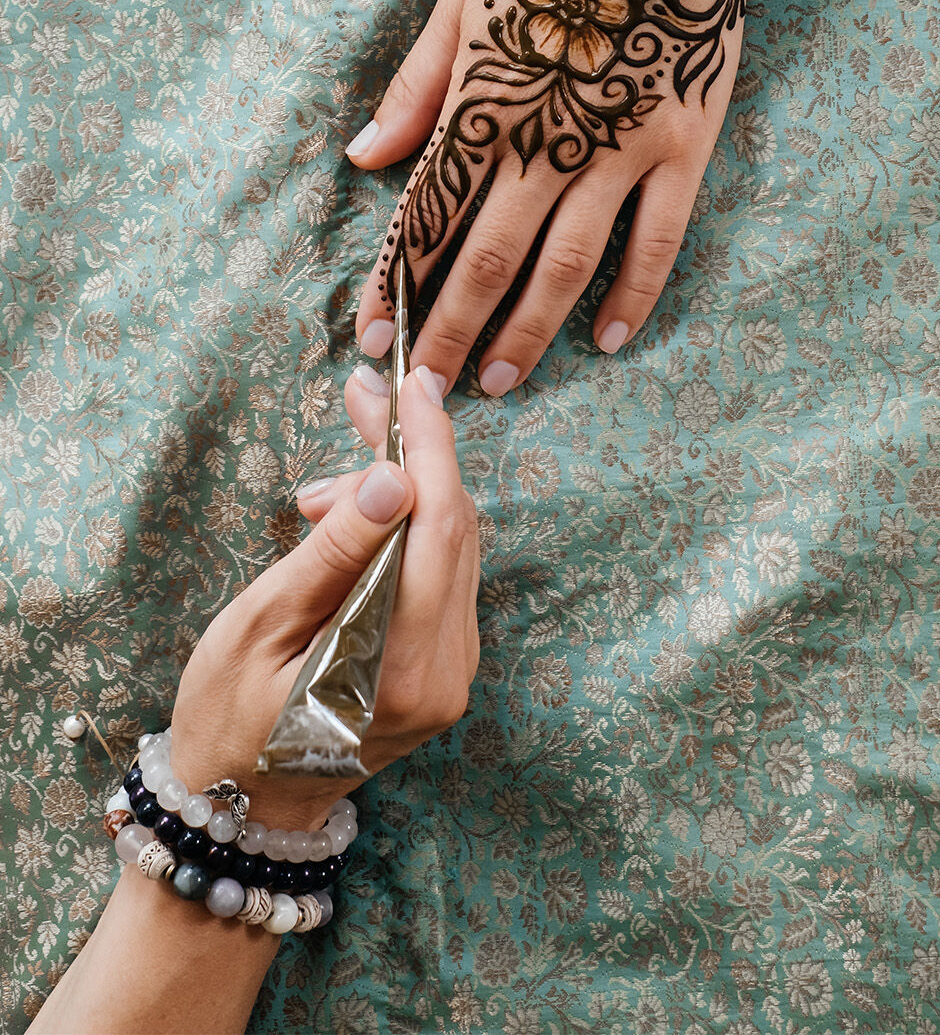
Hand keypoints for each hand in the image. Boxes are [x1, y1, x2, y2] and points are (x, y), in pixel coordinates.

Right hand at [169, 366, 478, 827]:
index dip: (430, 447)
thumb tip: (392, 478)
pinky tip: (348, 526)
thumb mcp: (260, 629)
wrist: (238, 810)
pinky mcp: (445, 665)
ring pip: (452, 543)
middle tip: (359, 401)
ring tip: (318, 498)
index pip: (440, 528)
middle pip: (455, 527)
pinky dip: (403, 530)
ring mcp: (454, 672)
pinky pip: (441, 572)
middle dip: (412, 453)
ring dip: (401, 491)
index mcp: (404, 669)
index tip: (409, 384)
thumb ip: (332, 554)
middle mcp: (448, 672)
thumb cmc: (229, 720)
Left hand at [348, 0, 745, 395]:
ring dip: (528, 330)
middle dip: (449, 330)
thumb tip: (362, 158)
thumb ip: (415, 88)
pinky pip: (656, 240)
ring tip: (499, 380)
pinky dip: (632, 296)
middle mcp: (547, 138)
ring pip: (566, 264)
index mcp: (485, 103)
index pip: (429, 213)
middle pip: (489, 257)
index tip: (370, 336)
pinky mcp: (683, 148)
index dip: (395, 282)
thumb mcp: (465, 1)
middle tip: (428, 391)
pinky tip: (607, 339)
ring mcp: (621, 149)